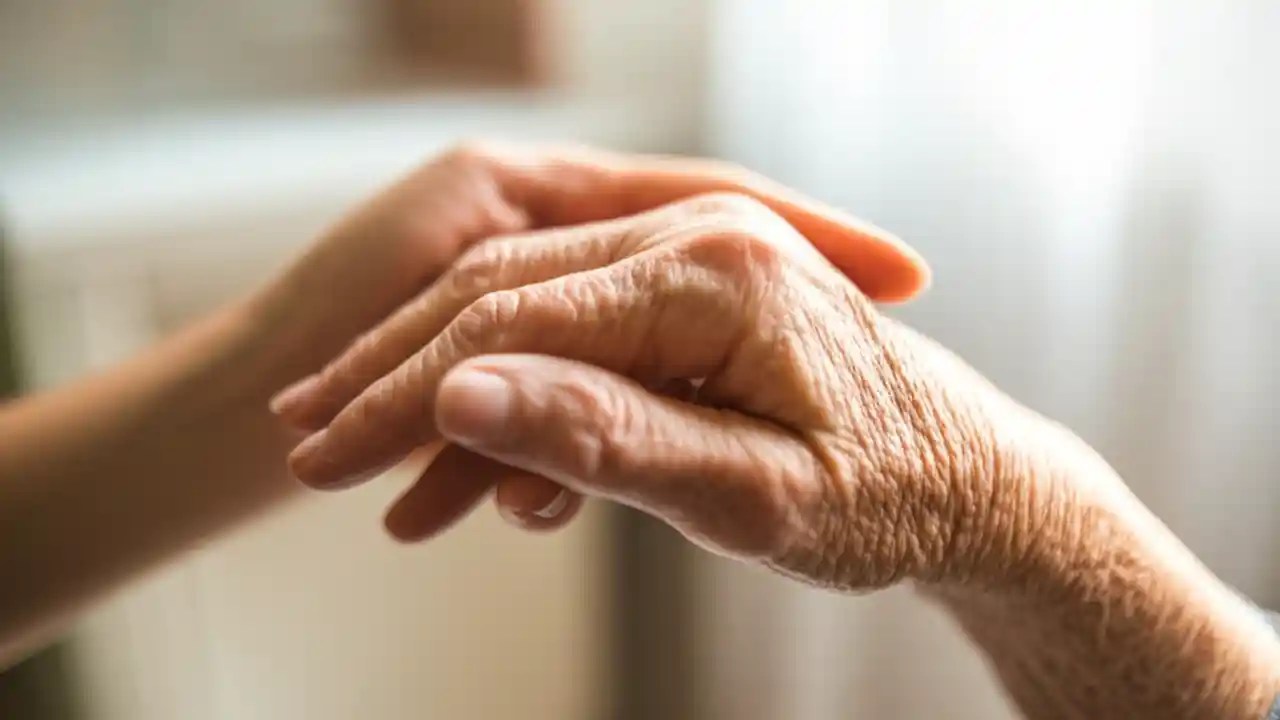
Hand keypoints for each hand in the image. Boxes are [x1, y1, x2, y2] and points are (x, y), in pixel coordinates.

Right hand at [269, 143, 928, 538]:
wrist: (979, 484)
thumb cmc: (892, 498)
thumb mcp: (754, 496)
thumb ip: (612, 440)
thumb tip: (464, 393)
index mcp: (716, 269)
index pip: (516, 322)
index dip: (407, 392)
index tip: (326, 448)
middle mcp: (697, 238)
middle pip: (501, 298)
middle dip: (395, 380)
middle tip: (309, 447)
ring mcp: (691, 257)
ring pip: (520, 306)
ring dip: (434, 386)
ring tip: (351, 457)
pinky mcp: (689, 293)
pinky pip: (569, 328)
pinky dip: (508, 397)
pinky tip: (462, 469)